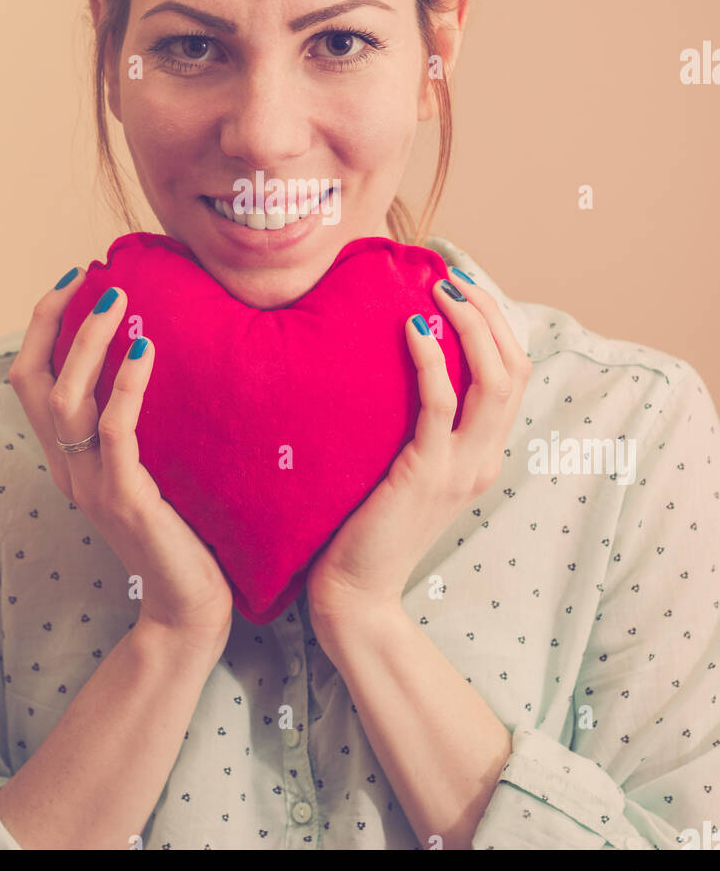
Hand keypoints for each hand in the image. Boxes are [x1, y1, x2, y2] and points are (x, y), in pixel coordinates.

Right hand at [8, 268, 233, 655]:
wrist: (188, 608)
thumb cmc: (180, 535)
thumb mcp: (148, 472)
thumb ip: (137, 429)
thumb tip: (157, 360)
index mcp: (67, 460)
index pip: (30, 381)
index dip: (41, 327)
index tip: (71, 281)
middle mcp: (69, 470)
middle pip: (33, 381)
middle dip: (54, 321)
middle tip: (90, 278)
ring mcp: (92, 486)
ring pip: (66, 399)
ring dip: (89, 342)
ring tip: (119, 301)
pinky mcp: (125, 500)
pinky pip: (115, 432)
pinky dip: (126, 385)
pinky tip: (146, 350)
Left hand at [306, 266, 531, 628]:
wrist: (355, 592)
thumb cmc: (369, 526)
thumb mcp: (409, 469)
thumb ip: (421, 428)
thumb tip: (403, 368)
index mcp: (485, 454)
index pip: (514, 375)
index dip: (498, 325)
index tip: (467, 287)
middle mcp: (484, 459)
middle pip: (515, 368)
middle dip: (491, 314)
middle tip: (456, 277)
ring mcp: (462, 468)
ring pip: (493, 380)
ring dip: (472, 326)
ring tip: (442, 291)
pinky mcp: (427, 474)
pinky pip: (440, 405)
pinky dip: (431, 361)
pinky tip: (413, 330)